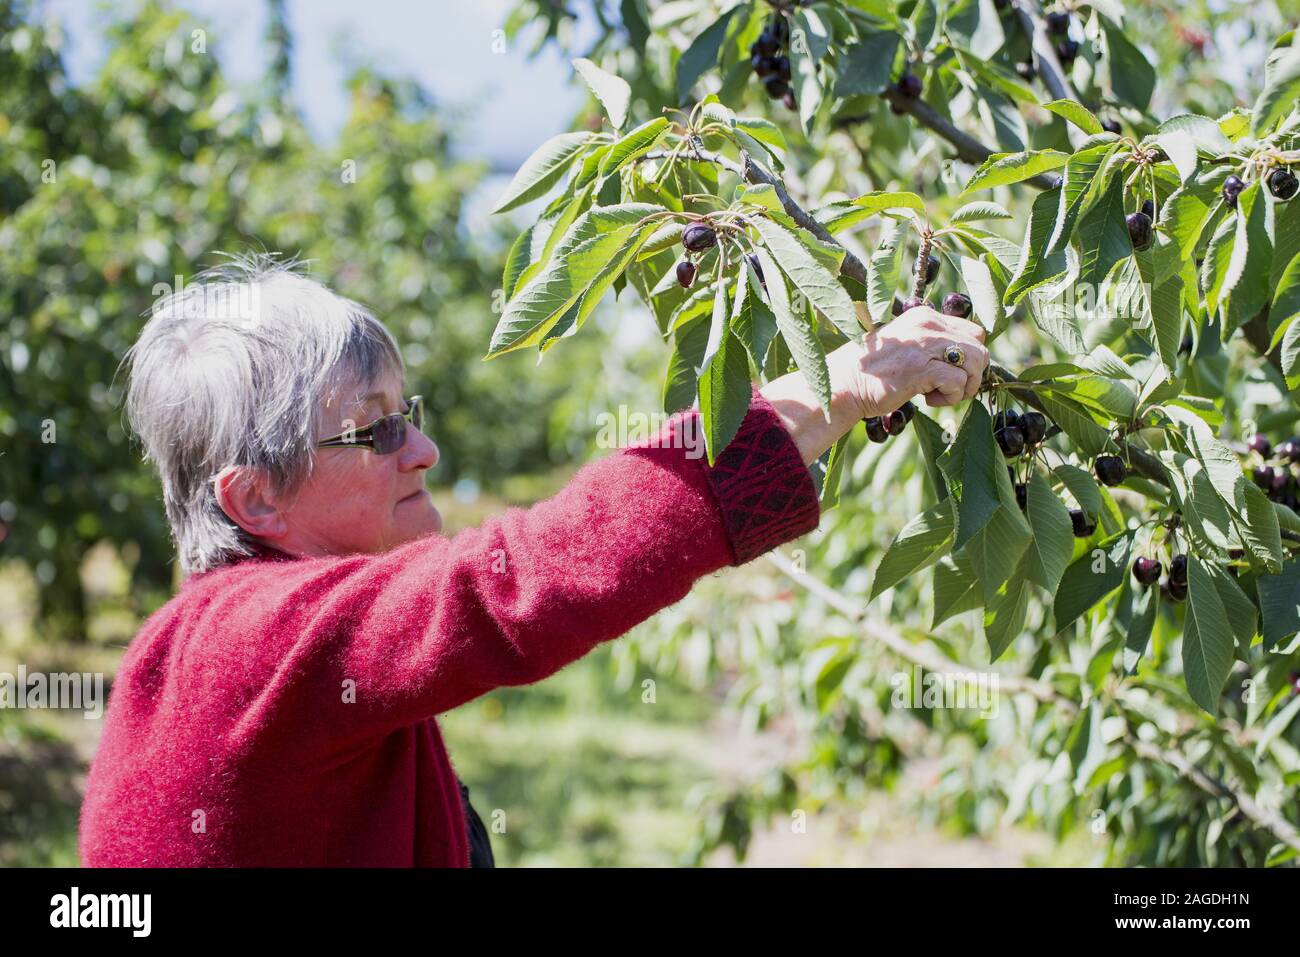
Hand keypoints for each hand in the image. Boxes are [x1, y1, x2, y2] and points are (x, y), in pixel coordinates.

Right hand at [832, 304, 989, 418]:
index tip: (952, 373)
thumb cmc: (874, 371)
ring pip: (974, 363)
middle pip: (979, 348)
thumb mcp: (906, 345)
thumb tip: (968, 358)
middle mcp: (928, 324)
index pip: (973, 331)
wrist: (844, 384)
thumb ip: (932, 343)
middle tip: (949, 388)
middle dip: (972, 374)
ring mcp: (924, 345)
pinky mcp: (921, 368)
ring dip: (963, 387)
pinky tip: (928, 399)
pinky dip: (950, 398)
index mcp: (925, 316)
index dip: (970, 357)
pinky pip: (958, 382)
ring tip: (938, 393)